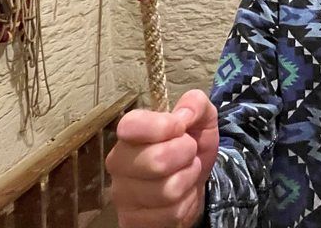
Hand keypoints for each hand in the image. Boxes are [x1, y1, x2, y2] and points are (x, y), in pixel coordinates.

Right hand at [106, 90, 219, 227]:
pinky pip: (171, 214)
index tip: (180, 127)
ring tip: (187, 173)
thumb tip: (184, 112)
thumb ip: (196, 104)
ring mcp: (124, 195)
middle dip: (185, 154)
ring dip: (189, 180)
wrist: (193, 186)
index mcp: (129, 134)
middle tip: (189, 151)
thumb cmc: (190, 149)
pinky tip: (183, 195)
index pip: (131, 125)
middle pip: (156, 160)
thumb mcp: (201, 121)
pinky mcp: (133, 221)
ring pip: (167, 191)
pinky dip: (187, 203)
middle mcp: (119, 163)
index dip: (163, 126)